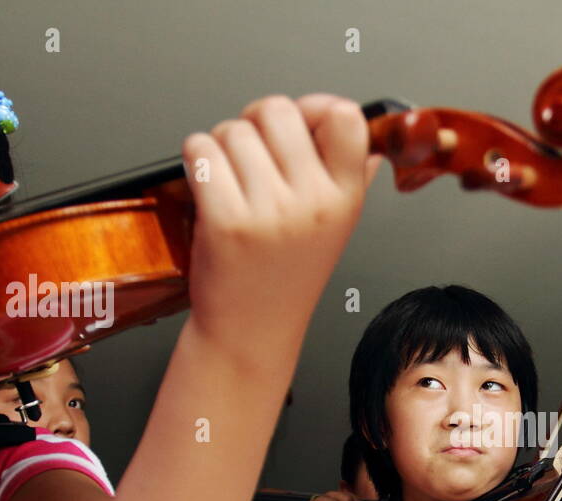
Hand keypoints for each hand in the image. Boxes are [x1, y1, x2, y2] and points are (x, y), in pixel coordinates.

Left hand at [182, 94, 381, 361]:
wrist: (252, 330)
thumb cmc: (286, 278)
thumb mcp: (335, 228)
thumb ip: (351, 177)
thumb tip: (365, 137)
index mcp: (346, 197)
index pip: (345, 115)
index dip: (313, 109)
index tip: (299, 127)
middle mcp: (313, 202)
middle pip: (277, 110)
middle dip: (255, 123)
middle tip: (252, 156)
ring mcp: (270, 212)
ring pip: (233, 130)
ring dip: (222, 147)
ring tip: (232, 185)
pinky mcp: (226, 220)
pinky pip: (201, 150)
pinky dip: (196, 161)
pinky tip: (208, 189)